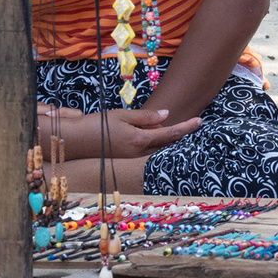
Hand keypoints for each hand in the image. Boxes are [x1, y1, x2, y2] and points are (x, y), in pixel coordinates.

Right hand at [63, 107, 200, 160]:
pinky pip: (147, 153)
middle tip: (194, 123)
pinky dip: (155, 145)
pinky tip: (156, 138)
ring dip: (169, 141)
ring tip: (178, 130)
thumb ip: (146, 117)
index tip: (200, 121)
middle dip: (180, 135)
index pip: (170, 133)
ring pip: (158, 150)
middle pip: (167, 144)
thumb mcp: (123, 115)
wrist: (76, 141)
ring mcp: (133, 160)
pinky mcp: (127, 162)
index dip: (186, 127)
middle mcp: (139, 153)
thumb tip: (167, 116)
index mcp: (139, 139)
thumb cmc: (98, 124)